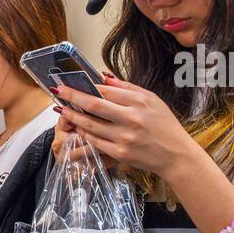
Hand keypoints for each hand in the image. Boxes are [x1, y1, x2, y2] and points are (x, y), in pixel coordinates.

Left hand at [50, 73, 193, 174]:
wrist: (175, 155)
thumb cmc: (165, 126)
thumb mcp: (152, 100)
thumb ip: (128, 88)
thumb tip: (104, 77)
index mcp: (139, 102)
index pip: (106, 90)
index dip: (86, 86)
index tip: (72, 82)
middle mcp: (131, 118)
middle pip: (94, 104)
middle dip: (72, 96)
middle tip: (58, 91)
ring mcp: (124, 137)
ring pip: (90, 124)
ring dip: (73, 116)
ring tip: (62, 110)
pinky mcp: (119, 153)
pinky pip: (95, 141)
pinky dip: (84, 133)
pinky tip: (77, 127)